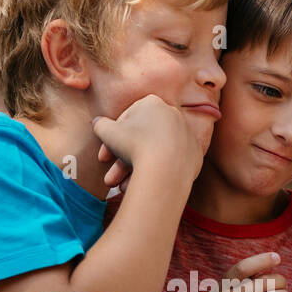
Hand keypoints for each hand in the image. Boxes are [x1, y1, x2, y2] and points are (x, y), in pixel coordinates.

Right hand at [92, 94, 213, 190]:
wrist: (166, 167)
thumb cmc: (134, 145)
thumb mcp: (107, 132)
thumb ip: (100, 125)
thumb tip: (97, 123)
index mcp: (152, 103)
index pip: (126, 122)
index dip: (111, 142)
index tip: (103, 158)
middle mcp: (172, 114)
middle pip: (141, 140)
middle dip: (122, 161)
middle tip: (110, 179)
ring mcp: (186, 134)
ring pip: (155, 154)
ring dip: (136, 171)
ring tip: (122, 188)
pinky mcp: (195, 153)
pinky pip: (170, 164)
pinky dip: (157, 174)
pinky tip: (145, 185)